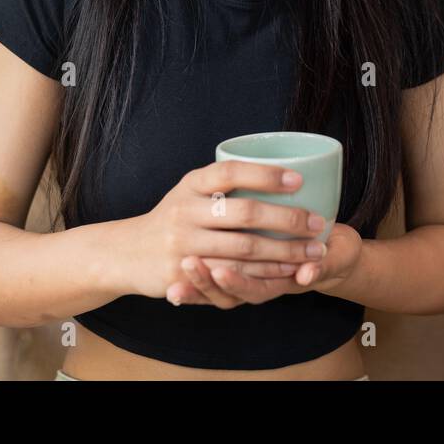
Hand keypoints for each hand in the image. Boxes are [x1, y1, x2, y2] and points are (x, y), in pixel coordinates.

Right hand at [122, 159, 329, 306]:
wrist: (125, 253)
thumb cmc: (172, 218)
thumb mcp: (189, 191)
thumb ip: (222, 183)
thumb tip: (277, 168)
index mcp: (191, 183)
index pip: (232, 172)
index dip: (266, 174)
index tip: (299, 179)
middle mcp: (186, 210)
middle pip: (245, 212)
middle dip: (287, 218)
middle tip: (318, 222)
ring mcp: (183, 243)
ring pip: (244, 248)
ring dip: (284, 251)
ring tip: (313, 250)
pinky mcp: (184, 273)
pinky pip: (233, 275)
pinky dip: (264, 273)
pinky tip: (288, 271)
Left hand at [177, 222, 363, 306]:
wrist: (326, 252)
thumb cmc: (329, 252)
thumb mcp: (334, 258)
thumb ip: (322, 266)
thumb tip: (307, 274)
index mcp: (279, 283)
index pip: (253, 290)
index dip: (235, 283)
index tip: (219, 273)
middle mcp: (258, 285)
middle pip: (228, 291)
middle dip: (206, 281)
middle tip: (188, 265)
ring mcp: (244, 278)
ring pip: (215, 289)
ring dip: (196, 281)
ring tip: (180, 268)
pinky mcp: (232, 267)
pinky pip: (209, 284)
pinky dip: (192, 285)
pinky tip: (172, 286)